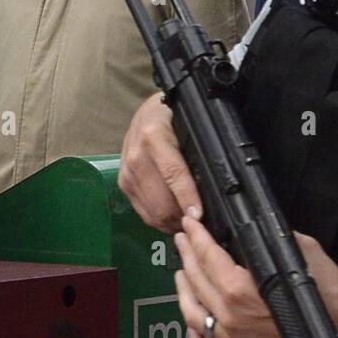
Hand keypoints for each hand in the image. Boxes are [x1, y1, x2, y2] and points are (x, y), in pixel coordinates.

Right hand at [118, 92, 202, 231]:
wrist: (146, 113)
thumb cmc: (172, 117)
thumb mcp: (188, 125)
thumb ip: (198, 149)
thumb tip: (213, 181)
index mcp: (153, 137)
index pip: (173, 174)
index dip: (187, 198)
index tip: (198, 215)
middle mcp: (136, 157)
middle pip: (160, 202)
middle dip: (182, 218)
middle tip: (201, 224)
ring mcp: (127, 173)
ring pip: (151, 212)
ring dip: (172, 222)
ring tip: (190, 223)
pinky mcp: (123, 184)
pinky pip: (143, 212)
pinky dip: (160, 220)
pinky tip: (174, 217)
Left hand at [173, 215, 337, 337]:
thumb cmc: (327, 295)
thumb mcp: (302, 250)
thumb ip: (272, 238)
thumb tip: (255, 229)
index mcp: (240, 289)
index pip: (207, 256)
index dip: (196, 236)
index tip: (190, 224)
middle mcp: (231, 316)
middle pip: (196, 281)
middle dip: (187, 255)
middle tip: (184, 239)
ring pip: (193, 314)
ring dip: (183, 290)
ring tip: (181, 274)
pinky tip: (192, 325)